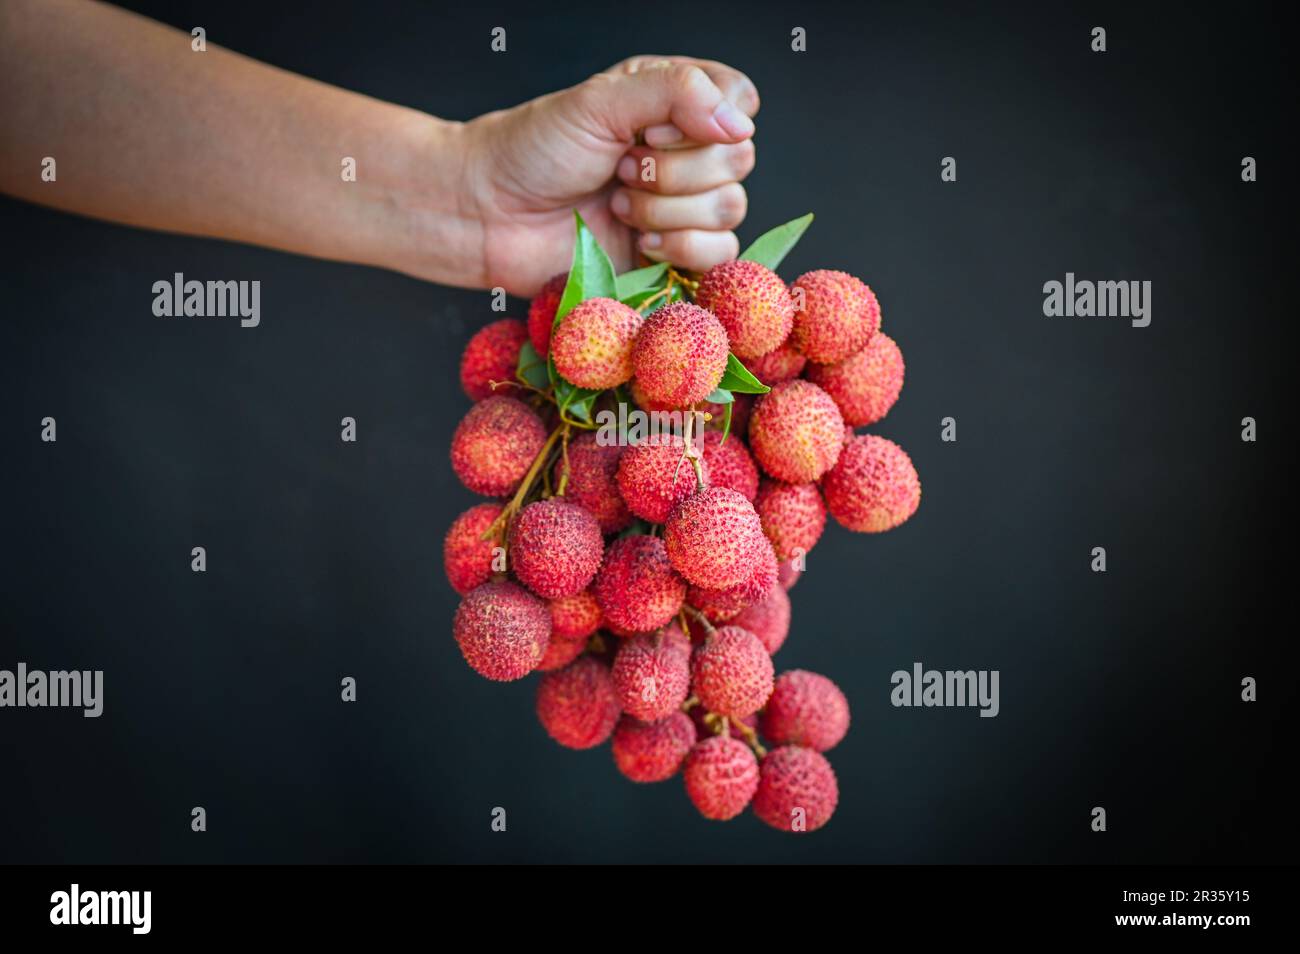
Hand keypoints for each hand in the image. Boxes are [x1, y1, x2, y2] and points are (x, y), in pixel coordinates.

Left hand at [461, 56, 759, 295]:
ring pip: (729, 208)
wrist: (491, 215)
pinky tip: (637, 240)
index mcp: (675, 102)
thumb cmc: (533, 150)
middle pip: (738, 159)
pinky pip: (718, 255)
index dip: (706, 119)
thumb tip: (738, 123)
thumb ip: (675, 92)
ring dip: (665, 209)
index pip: (741, 99)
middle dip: (673, 170)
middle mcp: (687, 151)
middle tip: (619, 169)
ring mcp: (684, 206)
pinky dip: (678, 247)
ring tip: (616, 203)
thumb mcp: (601, 101)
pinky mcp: (675, 255)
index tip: (650, 129)